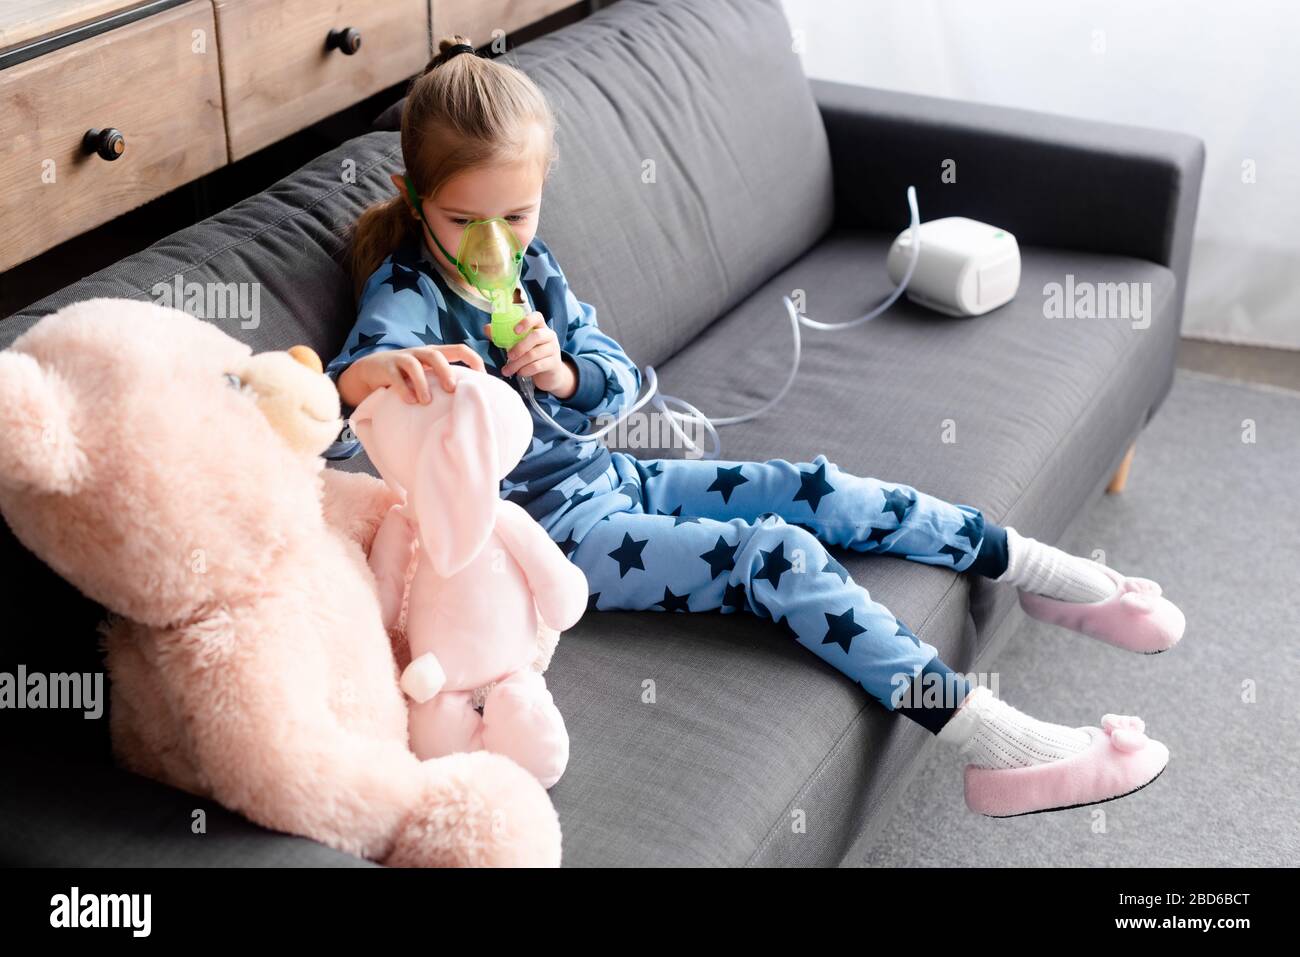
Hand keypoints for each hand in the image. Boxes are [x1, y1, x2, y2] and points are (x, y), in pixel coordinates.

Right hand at [338, 344, 484, 406]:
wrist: (370, 371)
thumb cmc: (407, 377)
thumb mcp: (427, 375)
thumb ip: (443, 382)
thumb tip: (470, 399)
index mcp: (434, 354)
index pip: (459, 349)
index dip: (473, 360)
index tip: (483, 377)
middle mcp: (419, 354)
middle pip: (436, 355)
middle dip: (445, 371)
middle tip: (451, 389)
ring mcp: (401, 359)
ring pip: (414, 364)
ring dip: (422, 383)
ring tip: (426, 401)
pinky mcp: (385, 368)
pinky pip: (395, 377)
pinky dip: (403, 389)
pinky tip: (409, 401)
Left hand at [487, 313, 574, 396]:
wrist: (549, 374)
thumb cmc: (531, 355)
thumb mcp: (519, 344)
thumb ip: (503, 336)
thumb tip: (487, 328)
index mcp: (540, 327)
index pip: (537, 317)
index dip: (526, 321)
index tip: (514, 330)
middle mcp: (549, 336)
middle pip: (536, 336)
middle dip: (519, 347)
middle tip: (508, 356)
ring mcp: (553, 350)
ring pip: (534, 354)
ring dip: (518, 363)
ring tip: (507, 370)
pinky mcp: (554, 364)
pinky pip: (538, 366)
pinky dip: (525, 370)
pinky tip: (519, 373)